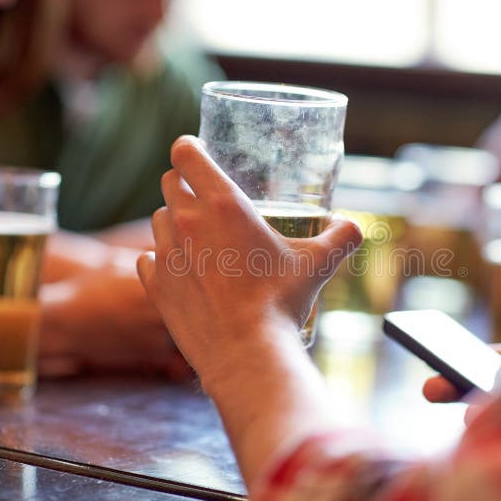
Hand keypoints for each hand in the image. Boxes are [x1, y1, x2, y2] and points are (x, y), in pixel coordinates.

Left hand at [136, 136, 361, 391]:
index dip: (189, 147)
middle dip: (184, 183)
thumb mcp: (319, 263)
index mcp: (223, 203)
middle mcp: (187, 221)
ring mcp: (166, 253)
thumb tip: (353, 228)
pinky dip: (161, 257)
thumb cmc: (282, 303)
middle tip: (204, 197)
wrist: (247, 353)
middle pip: (169, 183)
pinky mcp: (156, 285)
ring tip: (196, 236)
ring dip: (173, 220)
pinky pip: (147, 257)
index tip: (197, 151)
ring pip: (157, 219)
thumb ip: (341, 237)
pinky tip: (181, 268)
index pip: (186, 154)